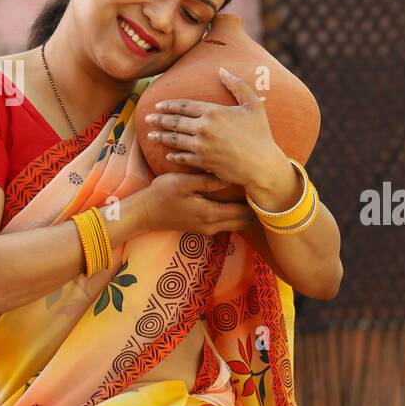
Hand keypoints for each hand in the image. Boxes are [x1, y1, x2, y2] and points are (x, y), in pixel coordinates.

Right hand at [139, 172, 255, 234]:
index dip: (254, 200)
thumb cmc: (162, 194)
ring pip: (237, 224)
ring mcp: (208, 229)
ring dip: (245, 212)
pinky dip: (235, 215)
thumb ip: (207, 181)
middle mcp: (212, 225)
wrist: (145, 213)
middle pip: (244, 221)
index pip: (243, 211)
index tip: (259, 185)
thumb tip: (229, 177)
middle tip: (258, 189)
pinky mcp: (203, 228)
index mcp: (210, 213)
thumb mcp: (183, 182)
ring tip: (249, 194)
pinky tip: (235, 201)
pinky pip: (227, 224)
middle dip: (254, 208)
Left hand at [143, 67, 282, 188]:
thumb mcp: (254, 104)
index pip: (184, 106)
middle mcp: (204, 128)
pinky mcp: (203, 162)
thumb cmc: (261, 134)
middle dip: (159, 120)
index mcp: (213, 111)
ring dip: (161, 136)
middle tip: (147, 119)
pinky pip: (183, 158)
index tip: (158, 106)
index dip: (169, 105)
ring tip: (151, 135)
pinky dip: (174, 156)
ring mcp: (201, 146)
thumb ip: (237, 85)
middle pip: (175, 122)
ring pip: (175, 139)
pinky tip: (168, 154)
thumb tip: (222, 70)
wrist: (263, 165)